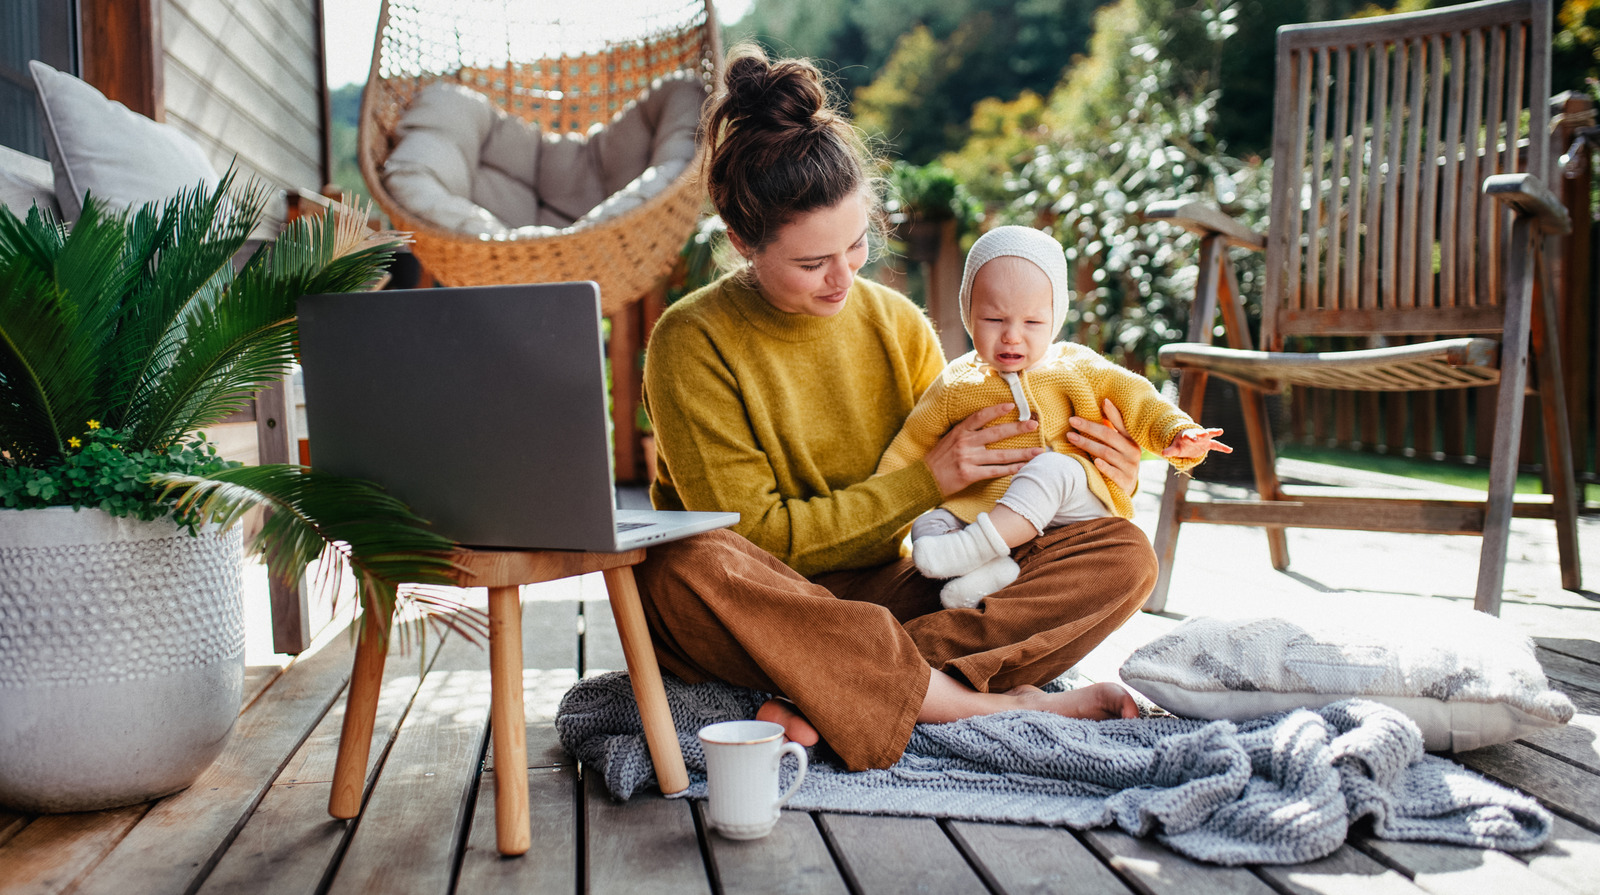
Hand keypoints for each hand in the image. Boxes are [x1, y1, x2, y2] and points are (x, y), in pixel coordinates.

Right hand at [923, 403, 1044, 497]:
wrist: (923, 480)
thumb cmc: (937, 459)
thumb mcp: (948, 439)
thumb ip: (965, 432)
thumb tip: (986, 424)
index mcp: (959, 431)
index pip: (980, 416)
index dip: (996, 410)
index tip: (1012, 405)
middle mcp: (965, 443)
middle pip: (996, 433)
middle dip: (1017, 428)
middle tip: (1034, 424)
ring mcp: (968, 459)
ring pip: (1000, 455)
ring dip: (1022, 453)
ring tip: (1038, 452)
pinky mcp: (969, 475)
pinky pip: (995, 471)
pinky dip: (1010, 470)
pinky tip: (1023, 468)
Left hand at [1066, 399, 1141, 494]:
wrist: (1126, 490)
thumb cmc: (1118, 463)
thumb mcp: (1118, 447)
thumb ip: (1110, 432)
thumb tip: (1096, 409)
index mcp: (1130, 440)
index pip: (1121, 424)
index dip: (1113, 413)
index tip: (1103, 400)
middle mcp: (1132, 451)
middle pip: (1109, 436)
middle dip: (1089, 427)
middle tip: (1072, 420)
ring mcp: (1130, 467)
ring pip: (1107, 453)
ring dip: (1088, 444)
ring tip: (1071, 437)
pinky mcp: (1125, 481)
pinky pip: (1113, 473)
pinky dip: (1104, 467)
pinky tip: (1095, 461)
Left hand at [1163, 427, 1232, 458]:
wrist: (1186, 442)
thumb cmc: (1180, 445)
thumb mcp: (1174, 448)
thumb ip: (1170, 451)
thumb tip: (1163, 453)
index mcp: (1187, 436)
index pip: (1189, 435)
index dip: (1191, 437)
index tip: (1193, 439)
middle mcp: (1196, 435)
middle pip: (1199, 433)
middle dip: (1202, 433)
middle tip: (1205, 433)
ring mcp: (1203, 439)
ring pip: (1209, 435)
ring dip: (1214, 433)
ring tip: (1220, 431)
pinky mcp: (1208, 444)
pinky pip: (1216, 445)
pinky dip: (1223, 447)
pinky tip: (1230, 450)